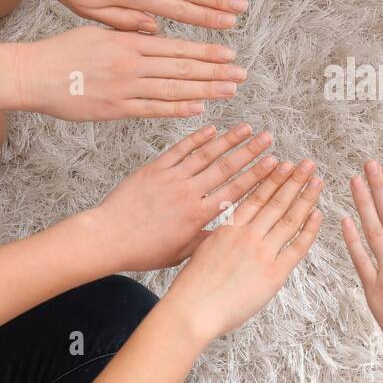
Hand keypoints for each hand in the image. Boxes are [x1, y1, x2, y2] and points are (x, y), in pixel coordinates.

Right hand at [13, 26, 244, 120]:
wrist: (31, 73)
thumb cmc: (63, 51)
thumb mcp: (98, 31)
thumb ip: (128, 32)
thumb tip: (155, 31)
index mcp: (128, 41)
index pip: (177, 47)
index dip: (206, 51)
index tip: (229, 54)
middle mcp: (131, 63)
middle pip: (182, 67)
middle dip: (216, 71)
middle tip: (242, 74)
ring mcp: (124, 87)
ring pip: (174, 88)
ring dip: (205, 90)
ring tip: (229, 90)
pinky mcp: (114, 109)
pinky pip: (152, 109)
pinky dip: (177, 109)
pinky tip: (198, 108)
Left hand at [85, 123, 277, 270]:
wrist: (107, 238)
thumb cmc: (142, 251)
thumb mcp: (179, 253)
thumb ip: (205, 240)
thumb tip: (228, 234)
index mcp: (198, 215)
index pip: (236, 191)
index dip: (258, 176)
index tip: (275, 164)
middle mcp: (188, 193)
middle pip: (226, 167)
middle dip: (251, 151)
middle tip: (268, 138)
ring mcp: (171, 178)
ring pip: (206, 154)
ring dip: (228, 140)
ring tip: (247, 128)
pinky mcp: (154, 170)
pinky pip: (179, 150)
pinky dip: (196, 138)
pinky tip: (211, 128)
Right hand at [165, 158, 322, 341]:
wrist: (192, 310)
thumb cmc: (192, 287)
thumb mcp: (201, 250)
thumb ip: (219, 238)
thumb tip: (227, 232)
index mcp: (229, 228)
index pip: (256, 197)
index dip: (272, 179)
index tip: (283, 164)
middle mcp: (248, 236)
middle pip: (276, 201)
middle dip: (294, 180)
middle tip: (307, 164)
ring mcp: (262, 253)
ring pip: (290, 219)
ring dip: (306, 198)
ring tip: (317, 180)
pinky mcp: (274, 274)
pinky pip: (297, 246)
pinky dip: (309, 229)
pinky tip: (317, 213)